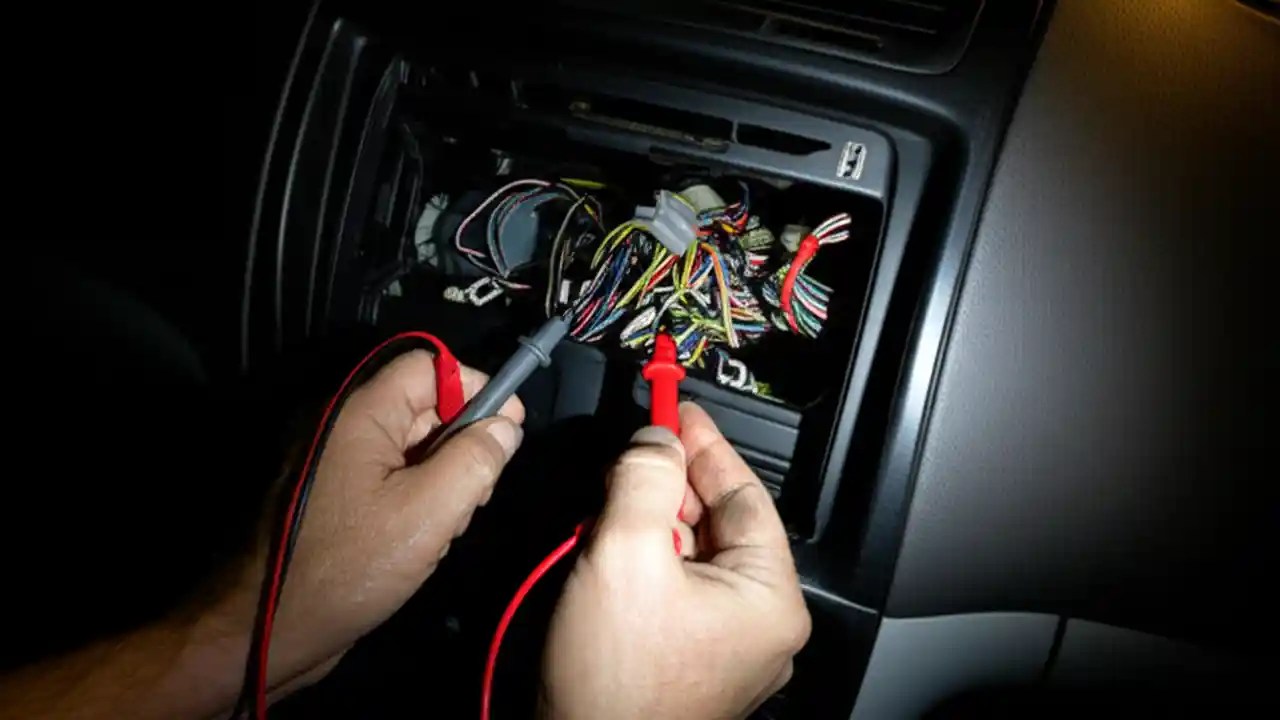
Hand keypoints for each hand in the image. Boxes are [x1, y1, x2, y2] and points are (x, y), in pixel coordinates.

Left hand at [222, 351, 525, 698]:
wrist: (265, 630)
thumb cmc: (348, 566)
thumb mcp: (428, 512)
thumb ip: (475, 461)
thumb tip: (507, 426)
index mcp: (361, 413)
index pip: (430, 366)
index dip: (475, 388)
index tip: (507, 431)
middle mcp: (346, 427)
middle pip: (426, 408)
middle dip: (463, 446)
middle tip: (474, 497)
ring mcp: (338, 464)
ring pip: (415, 450)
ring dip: (443, 483)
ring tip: (442, 531)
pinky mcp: (336, 499)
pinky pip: (393, 481)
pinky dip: (418, 504)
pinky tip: (421, 544)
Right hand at [541, 403, 810, 719]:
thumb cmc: (612, 682)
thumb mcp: (624, 553)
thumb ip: (644, 479)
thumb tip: (657, 439)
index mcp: (770, 600)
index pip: (745, 495)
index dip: (706, 445)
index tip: (679, 409)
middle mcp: (761, 627)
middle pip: (718, 524)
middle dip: (669, 489)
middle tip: (629, 458)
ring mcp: (728, 649)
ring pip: (691, 556)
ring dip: (649, 525)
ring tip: (606, 514)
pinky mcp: (691, 662)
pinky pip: (676, 590)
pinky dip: (643, 563)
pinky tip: (607, 552)